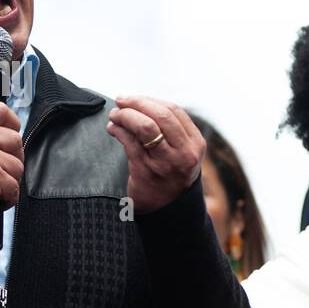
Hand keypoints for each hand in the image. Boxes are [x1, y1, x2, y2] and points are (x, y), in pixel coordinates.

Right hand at [0, 102, 23, 219]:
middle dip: (13, 157)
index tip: (13, 132)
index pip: (0, 110)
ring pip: (17, 166)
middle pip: (15, 140)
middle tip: (3, 169)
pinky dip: (8, 197)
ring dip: (10, 179)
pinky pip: (14, 187)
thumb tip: (0, 137)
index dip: (12, 123)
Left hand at [106, 96, 204, 213]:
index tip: (133, 98)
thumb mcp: (182, 151)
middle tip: (121, 101)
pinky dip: (118, 131)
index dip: (149, 100)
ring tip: (115, 114)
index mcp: (195, 143)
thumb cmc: (172, 173)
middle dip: (136, 103)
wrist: (168, 209)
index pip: (174, 111)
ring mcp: (165, 163)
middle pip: (160, 115)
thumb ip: (171, 129)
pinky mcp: (146, 171)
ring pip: (145, 127)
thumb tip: (141, 102)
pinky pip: (129, 143)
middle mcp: (183, 153)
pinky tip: (113, 129)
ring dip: (125, 116)